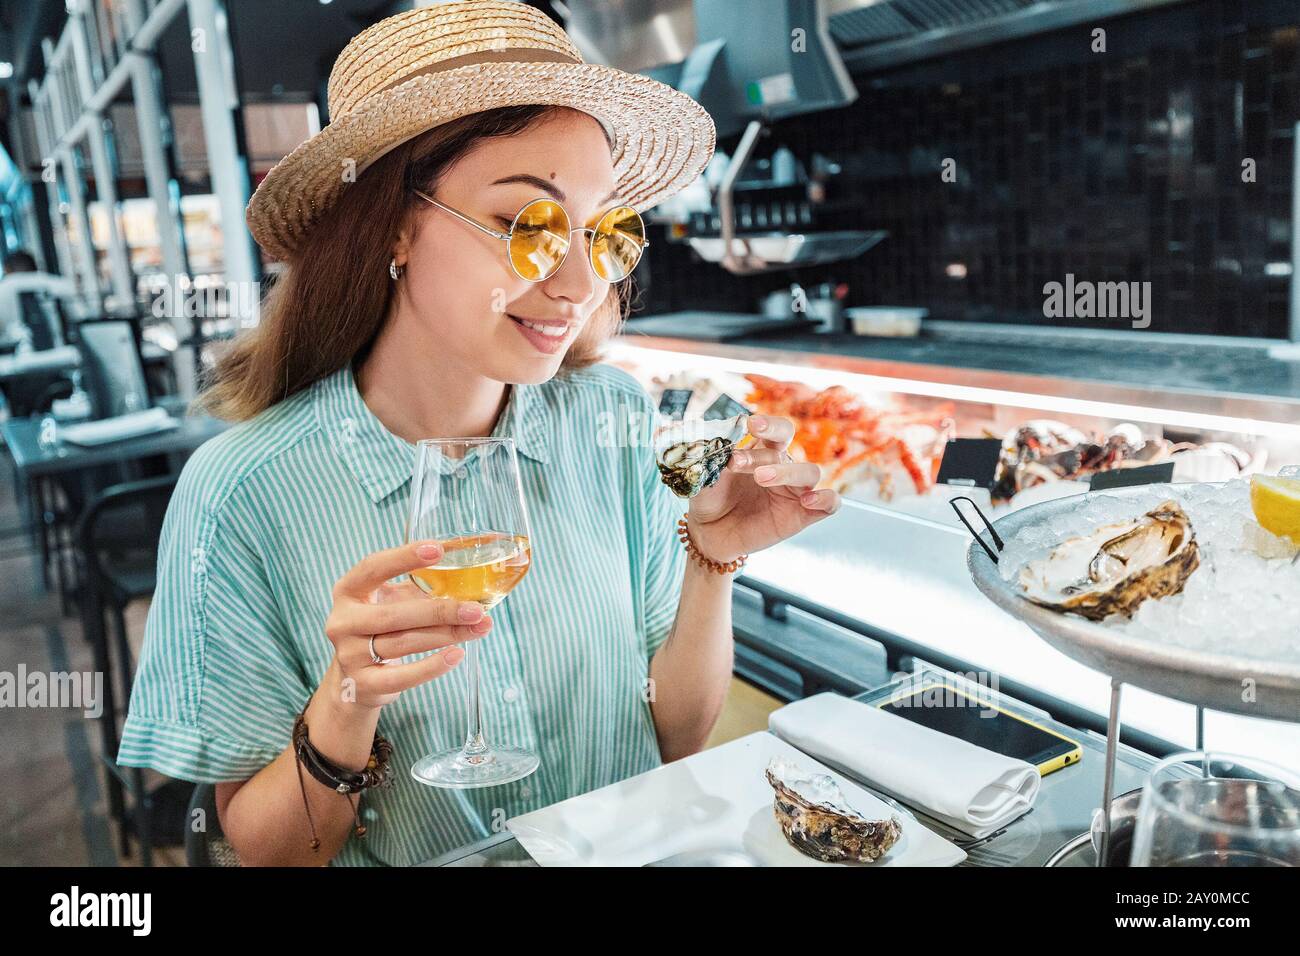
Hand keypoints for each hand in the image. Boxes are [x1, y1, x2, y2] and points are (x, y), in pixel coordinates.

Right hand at [323, 540, 492, 709]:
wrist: (355, 679)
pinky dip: (432, 666)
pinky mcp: (364, 684)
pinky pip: (402, 676)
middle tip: (476, 609)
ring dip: (446, 635)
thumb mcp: (392, 601)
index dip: (404, 557)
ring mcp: (349, 655)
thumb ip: (420, 586)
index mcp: (348, 591)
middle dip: (440, 610)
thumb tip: (471, 573)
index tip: (439, 549)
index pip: (373, 567)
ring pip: (404, 643)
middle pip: (395, 614)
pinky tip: (457, 654)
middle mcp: (343, 622)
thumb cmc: (382, 628)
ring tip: (479, 627)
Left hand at [686, 415, 839, 564]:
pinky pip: (830, 503)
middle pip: (790, 448)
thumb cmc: (711, 499)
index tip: (750, 424)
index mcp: (763, 452)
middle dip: (764, 453)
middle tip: (737, 462)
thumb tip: (709, 444)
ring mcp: (795, 491)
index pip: (778, 430)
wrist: (710, 533)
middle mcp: (783, 467)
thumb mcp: (705, 478)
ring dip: (786, 472)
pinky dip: (826, 498)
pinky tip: (808, 500)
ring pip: (810, 472)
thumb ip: (710, 462)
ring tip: (761, 478)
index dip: (769, 425)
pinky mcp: (803, 515)